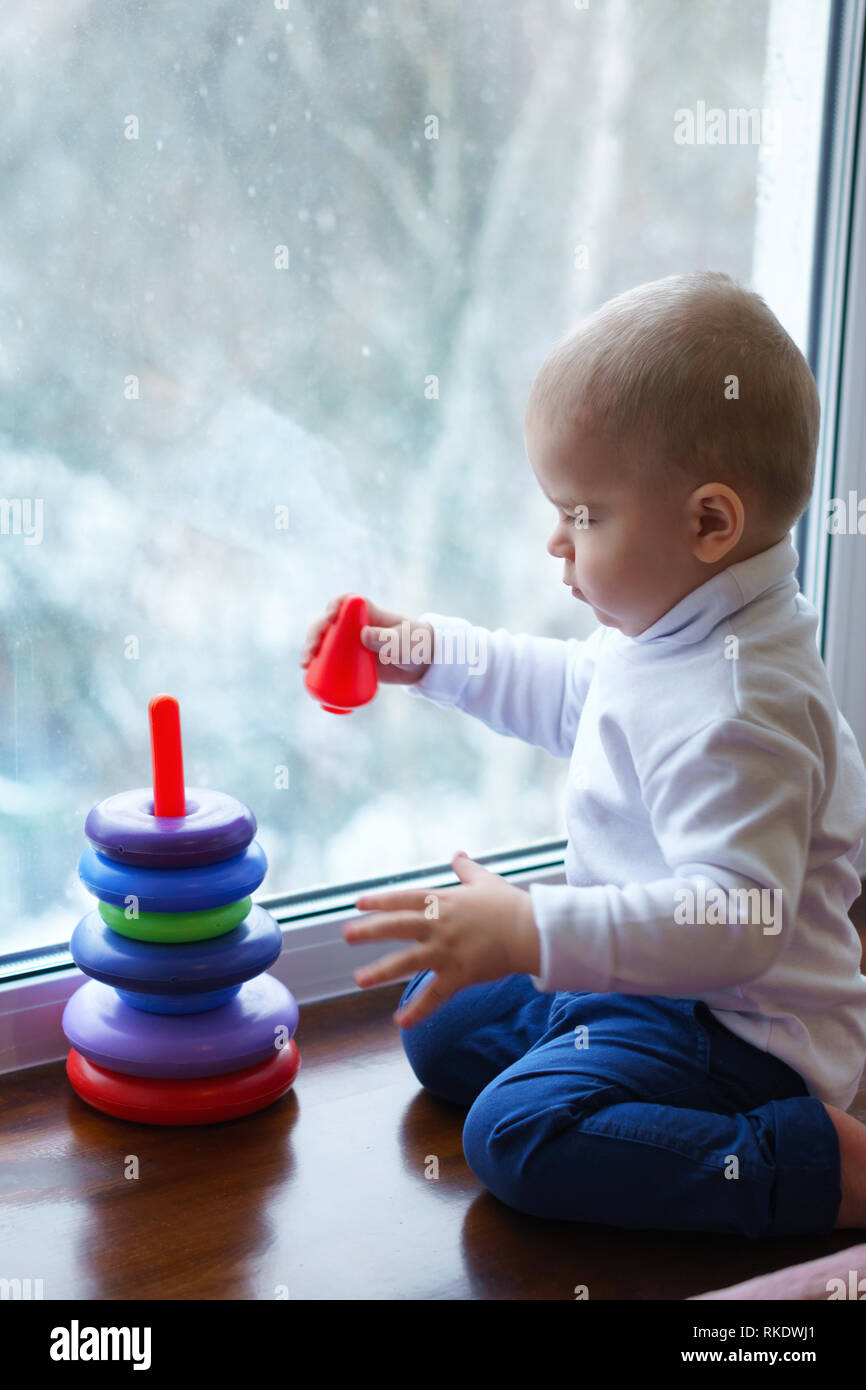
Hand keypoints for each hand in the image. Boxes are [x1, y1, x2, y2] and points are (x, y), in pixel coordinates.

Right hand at [300, 593, 433, 685]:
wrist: (423, 666)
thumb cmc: (417, 646)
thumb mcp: (406, 643)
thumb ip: (388, 638)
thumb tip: (363, 635)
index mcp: (369, 613)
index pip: (347, 601)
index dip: (335, 605)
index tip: (331, 617)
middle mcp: (356, 626)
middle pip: (328, 624)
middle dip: (316, 633)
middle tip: (312, 651)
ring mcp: (351, 644)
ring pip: (325, 642)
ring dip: (311, 650)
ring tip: (305, 665)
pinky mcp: (350, 661)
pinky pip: (331, 661)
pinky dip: (319, 667)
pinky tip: (310, 677)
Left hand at [345, 851, 540, 1026]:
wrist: (531, 931)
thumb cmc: (509, 904)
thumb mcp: (485, 881)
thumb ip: (466, 869)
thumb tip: (457, 854)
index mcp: (443, 901)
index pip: (404, 899)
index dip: (380, 901)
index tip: (358, 903)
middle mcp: (439, 925)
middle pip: (397, 926)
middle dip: (370, 930)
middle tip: (346, 934)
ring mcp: (447, 951)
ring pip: (407, 961)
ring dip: (381, 971)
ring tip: (359, 978)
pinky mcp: (459, 974)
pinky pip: (435, 995)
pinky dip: (418, 1010)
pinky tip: (400, 1021)